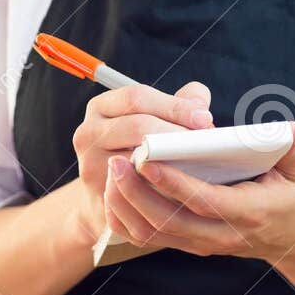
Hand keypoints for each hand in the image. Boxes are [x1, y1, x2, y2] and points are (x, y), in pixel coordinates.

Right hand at [72, 81, 214, 213]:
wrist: (108, 196)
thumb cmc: (137, 149)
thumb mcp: (150, 120)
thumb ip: (175, 104)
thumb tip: (200, 101)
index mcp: (101, 107)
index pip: (137, 98)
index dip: (174, 106)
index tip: (204, 118)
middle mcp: (88, 133)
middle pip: (137, 126)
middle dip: (176, 132)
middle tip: (206, 142)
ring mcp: (90, 165)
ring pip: (138, 160)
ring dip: (173, 161)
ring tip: (200, 162)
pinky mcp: (99, 196)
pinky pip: (137, 190)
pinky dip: (164, 187)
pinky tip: (185, 186)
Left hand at [103, 122, 294, 262]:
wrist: (286, 236)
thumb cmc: (288, 193)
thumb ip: (291, 148)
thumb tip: (288, 130)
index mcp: (249, 212)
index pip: (204, 201)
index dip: (174, 183)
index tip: (147, 159)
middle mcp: (220, 234)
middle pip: (170, 221)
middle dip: (138, 192)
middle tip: (115, 161)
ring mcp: (200, 243)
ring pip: (152, 233)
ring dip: (125, 204)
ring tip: (110, 171)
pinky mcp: (186, 244)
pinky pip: (147, 238)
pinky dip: (124, 218)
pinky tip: (111, 192)